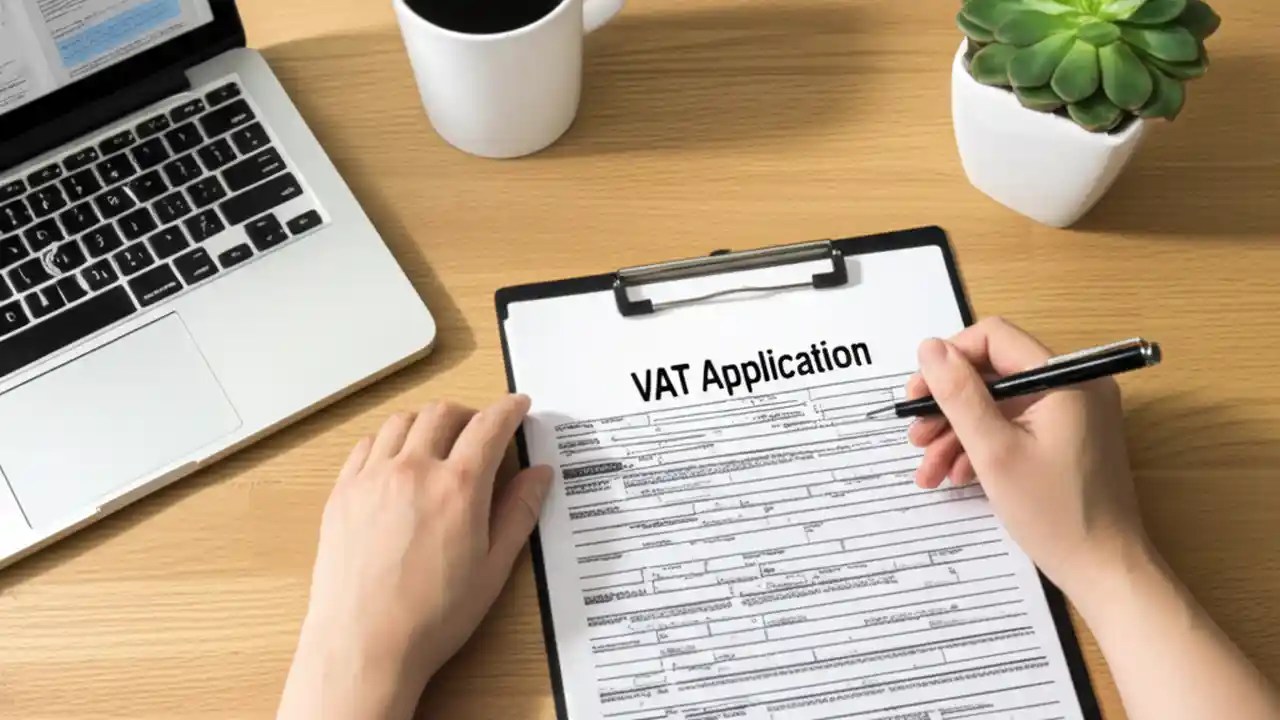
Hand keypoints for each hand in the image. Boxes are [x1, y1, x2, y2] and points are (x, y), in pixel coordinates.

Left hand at [277, 395, 552, 719]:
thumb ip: (519, 512)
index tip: (518, 406)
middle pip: (444, 414)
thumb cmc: (431, 616)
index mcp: (458, 487)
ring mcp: (372, 478)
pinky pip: (366, 445)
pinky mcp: (343, 493)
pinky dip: (388, 440)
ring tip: (439, 439)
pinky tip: (397, 459)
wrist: (364, 644)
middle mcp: (413, 471)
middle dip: (469, 413)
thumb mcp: (492, 568)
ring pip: (402, 421)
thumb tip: (539, 475)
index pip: (490, 426)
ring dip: (427, 421)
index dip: (509, 410)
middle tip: (480, 429)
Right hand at [904, 318, 1147, 596]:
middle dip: (948, 405)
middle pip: (993, 374)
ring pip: (999, 405)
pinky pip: (1015, 427)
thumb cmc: (1054, 512)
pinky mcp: (1068, 438)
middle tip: (915, 436)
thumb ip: (959, 395)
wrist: (1104, 569)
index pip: (994, 338)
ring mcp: (1073, 413)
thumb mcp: (994, 451)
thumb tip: (928, 348)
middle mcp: (1074, 385)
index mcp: (1065, 378)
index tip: (918, 396)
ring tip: (929, 468)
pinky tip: (957, 475)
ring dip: (958, 432)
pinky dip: (983, 446)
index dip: (949, 361)